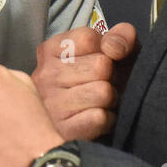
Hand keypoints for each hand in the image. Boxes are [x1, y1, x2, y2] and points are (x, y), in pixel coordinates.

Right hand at [32, 22, 137, 140]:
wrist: (91, 127)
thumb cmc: (102, 80)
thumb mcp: (115, 50)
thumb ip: (122, 36)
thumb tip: (113, 48)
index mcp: (50, 49)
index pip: (90, 39)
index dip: (105, 50)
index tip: (99, 60)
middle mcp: (44, 75)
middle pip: (101, 65)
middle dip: (110, 76)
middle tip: (99, 84)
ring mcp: (51, 104)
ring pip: (103, 92)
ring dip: (110, 99)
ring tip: (97, 101)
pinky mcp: (62, 130)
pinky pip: (100, 118)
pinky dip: (107, 119)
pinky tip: (95, 117)